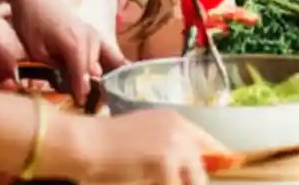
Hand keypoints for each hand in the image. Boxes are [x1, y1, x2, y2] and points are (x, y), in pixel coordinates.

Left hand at [0, 0, 126, 104]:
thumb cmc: (30, 21)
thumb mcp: (37, 50)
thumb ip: (56, 68)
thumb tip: (72, 84)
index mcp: (76, 44)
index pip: (83, 77)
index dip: (81, 94)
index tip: (81, 108)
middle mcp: (89, 38)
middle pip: (96, 71)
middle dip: (97, 89)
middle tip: (97, 108)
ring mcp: (92, 32)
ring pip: (106, 60)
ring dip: (109, 76)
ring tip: (113, 95)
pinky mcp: (90, 30)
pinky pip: (106, 50)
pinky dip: (112, 62)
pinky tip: (119, 73)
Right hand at [46, 109, 228, 184]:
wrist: (84, 142)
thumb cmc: (105, 143)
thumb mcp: (144, 137)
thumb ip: (167, 148)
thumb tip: (186, 172)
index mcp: (175, 121)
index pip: (209, 146)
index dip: (214, 164)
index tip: (213, 175)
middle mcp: (180, 130)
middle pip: (201, 171)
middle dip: (191, 183)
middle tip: (167, 182)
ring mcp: (174, 145)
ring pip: (192, 182)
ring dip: (174, 184)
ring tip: (151, 180)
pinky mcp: (165, 163)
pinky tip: (141, 182)